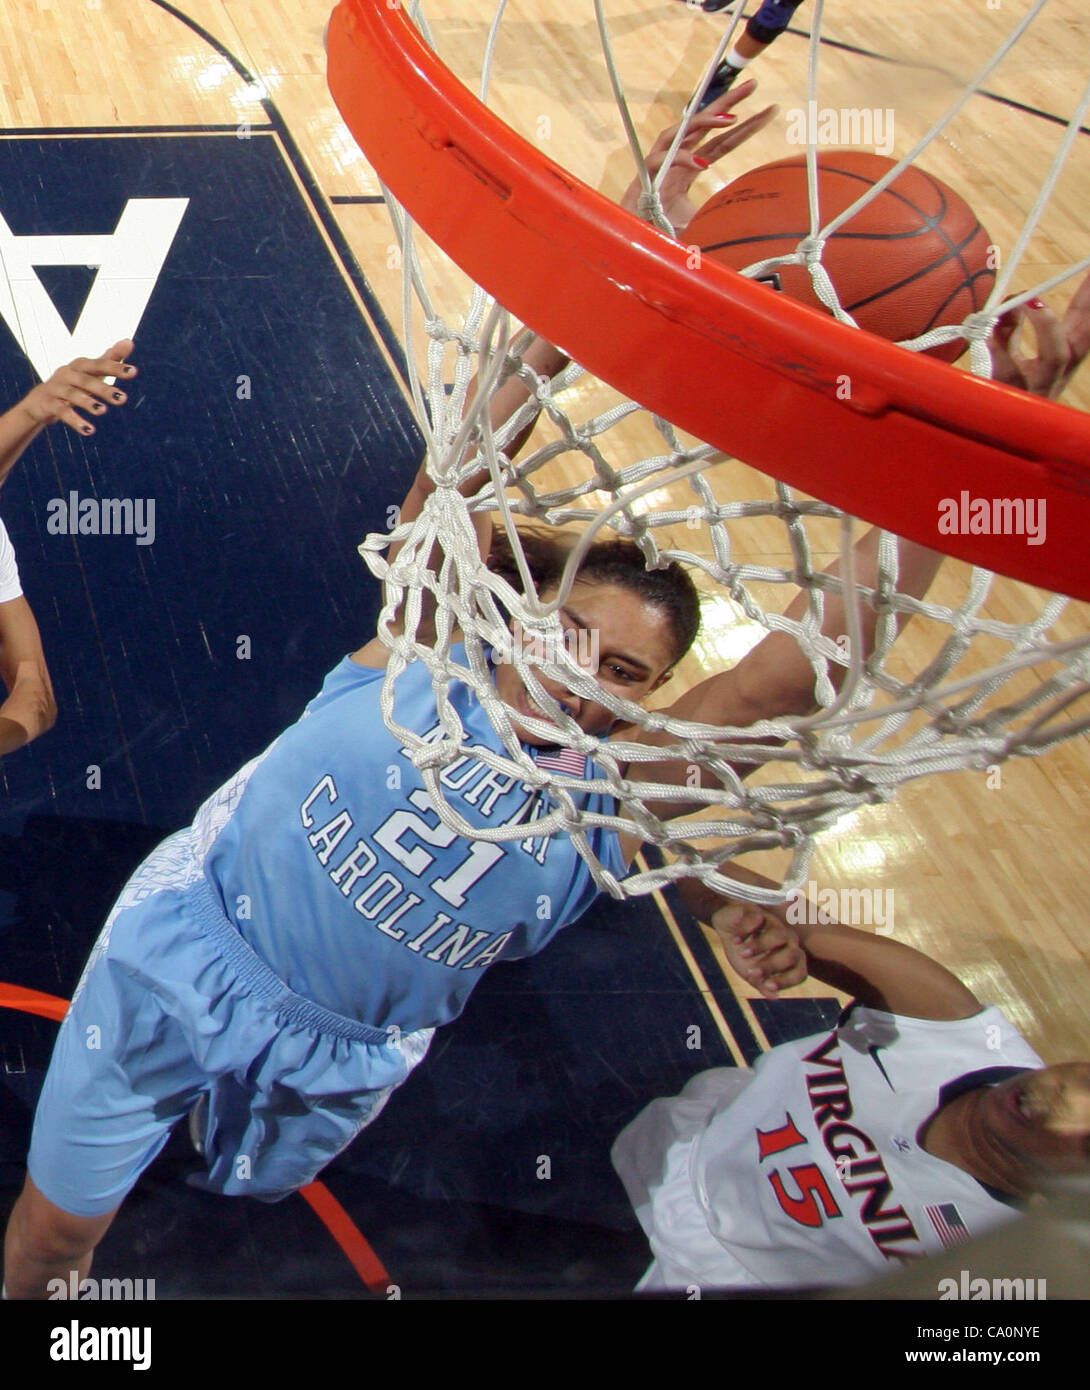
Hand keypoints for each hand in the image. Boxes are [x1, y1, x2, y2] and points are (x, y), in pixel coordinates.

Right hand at [19, 340, 136, 435]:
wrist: (41, 402)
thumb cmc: (73, 384)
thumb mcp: (91, 373)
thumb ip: (110, 359)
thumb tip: (129, 341)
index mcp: (80, 365)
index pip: (99, 364)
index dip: (115, 367)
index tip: (134, 371)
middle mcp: (67, 374)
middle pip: (86, 380)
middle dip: (104, 389)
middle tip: (123, 399)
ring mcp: (56, 388)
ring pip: (72, 394)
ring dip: (88, 402)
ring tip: (102, 411)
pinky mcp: (48, 404)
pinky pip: (62, 412)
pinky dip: (75, 421)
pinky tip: (89, 430)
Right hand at [620, 79, 777, 237]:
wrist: (632, 233)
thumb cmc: (660, 224)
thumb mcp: (697, 218)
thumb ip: (714, 216)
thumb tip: (740, 226)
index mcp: (692, 163)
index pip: (723, 140)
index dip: (746, 125)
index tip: (770, 110)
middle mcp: (678, 154)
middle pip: (706, 122)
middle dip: (729, 101)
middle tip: (753, 84)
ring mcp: (662, 160)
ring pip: (685, 130)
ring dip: (707, 121)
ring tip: (732, 118)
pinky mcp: (647, 172)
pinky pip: (666, 158)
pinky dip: (684, 158)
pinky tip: (703, 162)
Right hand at [711, 899, 806, 996]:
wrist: (727, 928)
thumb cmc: (743, 952)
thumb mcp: (749, 972)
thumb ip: (761, 984)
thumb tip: (774, 996)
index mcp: (789, 957)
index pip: (800, 972)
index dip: (786, 980)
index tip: (767, 986)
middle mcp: (787, 940)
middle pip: (792, 954)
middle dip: (771, 966)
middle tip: (750, 973)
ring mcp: (774, 924)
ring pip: (779, 935)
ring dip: (760, 946)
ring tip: (743, 954)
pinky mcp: (759, 911)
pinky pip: (758, 920)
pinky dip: (745, 931)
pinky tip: (735, 940)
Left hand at [989, 272, 1089, 399]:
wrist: (984, 438)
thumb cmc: (997, 396)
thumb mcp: (1005, 355)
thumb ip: (1009, 328)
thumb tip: (1011, 303)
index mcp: (1062, 357)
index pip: (1084, 319)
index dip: (1089, 295)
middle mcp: (1058, 373)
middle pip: (1084, 337)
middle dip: (1088, 304)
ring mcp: (1040, 389)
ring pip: (1057, 357)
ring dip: (1047, 325)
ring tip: (1031, 299)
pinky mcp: (1016, 400)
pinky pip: (1010, 372)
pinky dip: (1001, 349)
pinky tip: (991, 330)